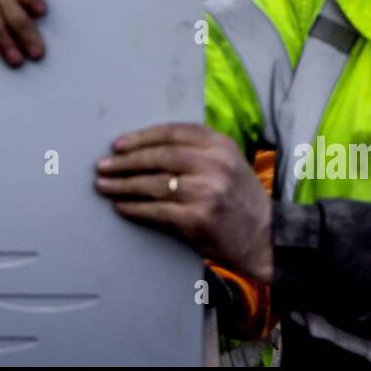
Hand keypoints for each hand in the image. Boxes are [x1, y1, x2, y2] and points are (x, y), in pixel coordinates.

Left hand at [95, 123, 272, 282]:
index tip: (118, 145)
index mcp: (221, 144)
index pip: (172, 133)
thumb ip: (197, 150)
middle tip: (103, 166)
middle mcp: (215, 164)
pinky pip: (156, 211)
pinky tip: (121, 206)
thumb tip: (144, 149)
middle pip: (159, 157)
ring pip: (154, 184)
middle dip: (126, 162)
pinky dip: (135, 208)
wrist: (267, 237)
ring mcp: (207, 192)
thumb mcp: (228, 162)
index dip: (141, 138)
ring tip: (104, 186)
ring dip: (123, 185)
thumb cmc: (240, 199)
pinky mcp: (198, 219)